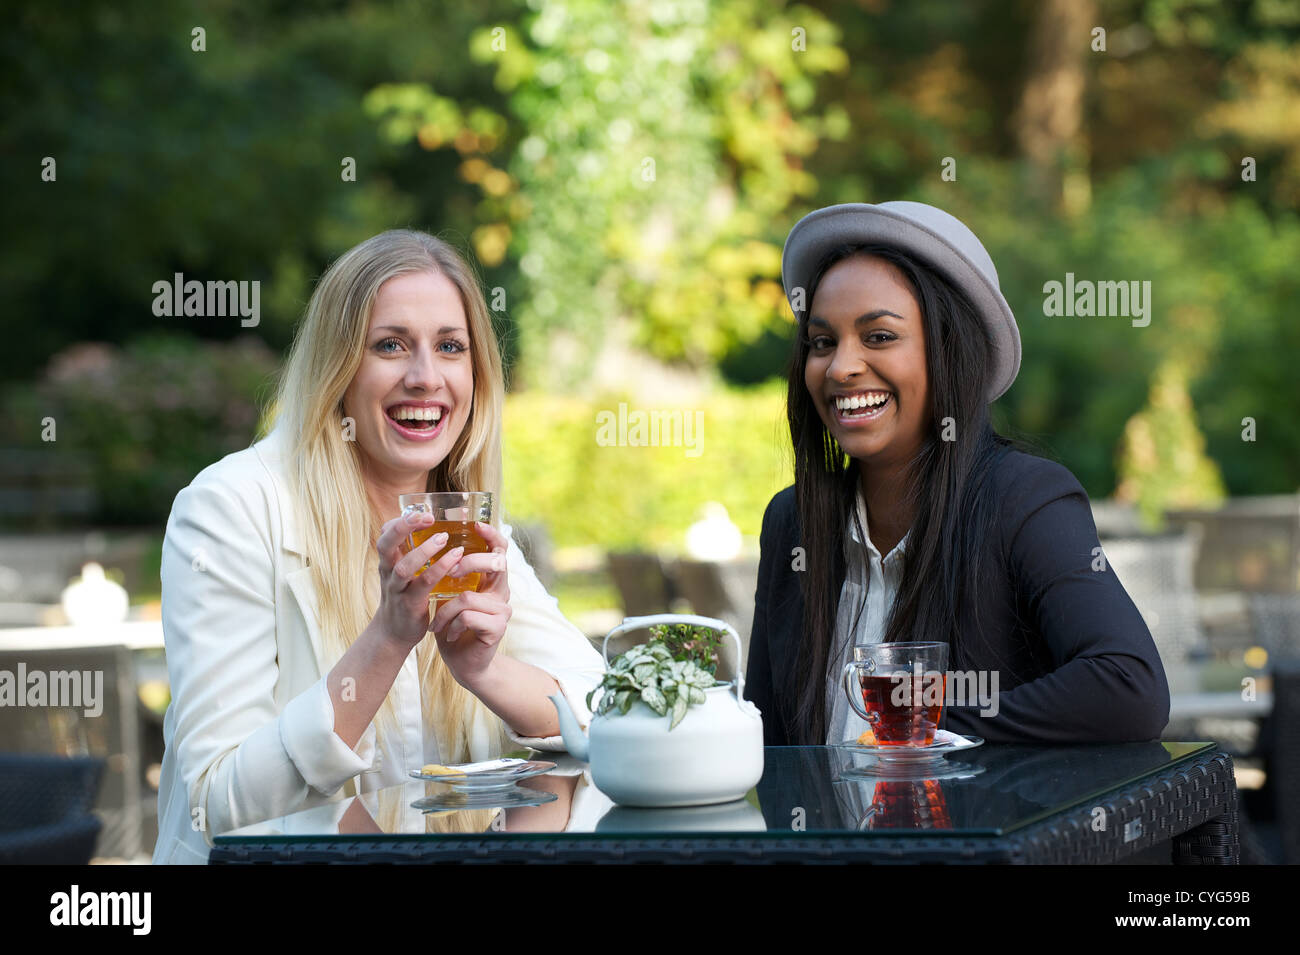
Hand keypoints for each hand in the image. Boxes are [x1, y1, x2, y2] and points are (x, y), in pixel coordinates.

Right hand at [372, 510, 469, 650]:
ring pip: (404, 566)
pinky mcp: (410, 604)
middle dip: (403, 527)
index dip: (400, 520)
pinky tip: (455, 558)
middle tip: (426, 516)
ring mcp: (397, 589)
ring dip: (424, 550)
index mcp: (388, 561)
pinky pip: (423, 584)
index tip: (420, 511)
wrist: (394, 633)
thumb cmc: (404, 595)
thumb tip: (436, 526)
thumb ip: (411, 551)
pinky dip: (439, 569)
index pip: (385, 533)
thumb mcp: (402, 571)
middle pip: (385, 545)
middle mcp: (388, 572)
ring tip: (444, 538)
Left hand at [429, 521, 511, 688]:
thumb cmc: (452, 627)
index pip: (499, 550)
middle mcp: (502, 592)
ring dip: (445, 612)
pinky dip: (451, 625)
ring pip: (468, 596)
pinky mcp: (498, 628)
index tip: (477, 524)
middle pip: (495, 563)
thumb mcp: (449, 596)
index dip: (492, 536)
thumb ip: (449, 575)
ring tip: (437, 624)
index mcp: (491, 581)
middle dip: (469, 563)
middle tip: (451, 573)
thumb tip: (429, 545)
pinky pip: (467, 616)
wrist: (462, 663)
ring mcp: (503, 610)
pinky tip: (450, 635)